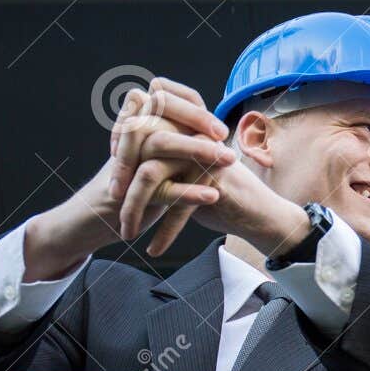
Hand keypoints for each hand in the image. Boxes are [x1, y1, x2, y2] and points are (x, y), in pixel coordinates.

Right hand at [20, 80, 229, 279]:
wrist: (92, 223)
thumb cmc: (131, 192)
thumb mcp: (155, 163)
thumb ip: (176, 144)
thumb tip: (213, 131)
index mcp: (134, 124)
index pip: (164, 100)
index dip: (193, 109)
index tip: (220, 127)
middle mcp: (128, 136)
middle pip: (162, 112)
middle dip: (199, 123)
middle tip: (226, 138)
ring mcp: (127, 162)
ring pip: (161, 144)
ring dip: (198, 152)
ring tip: (227, 162)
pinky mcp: (128, 193)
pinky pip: (161, 187)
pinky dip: (189, 192)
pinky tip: (212, 195)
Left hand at [112, 82, 310, 259]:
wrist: (258, 213)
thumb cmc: (220, 194)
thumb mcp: (187, 170)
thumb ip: (164, 157)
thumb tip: (128, 156)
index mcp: (184, 125)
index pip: (139, 122)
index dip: (120, 144)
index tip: (113, 180)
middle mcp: (191, 133)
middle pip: (140, 146)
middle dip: (120, 180)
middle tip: (111, 208)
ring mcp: (201, 154)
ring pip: (150, 175)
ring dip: (134, 208)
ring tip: (127, 232)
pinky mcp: (211, 179)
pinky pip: (176, 204)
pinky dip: (164, 231)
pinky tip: (155, 248)